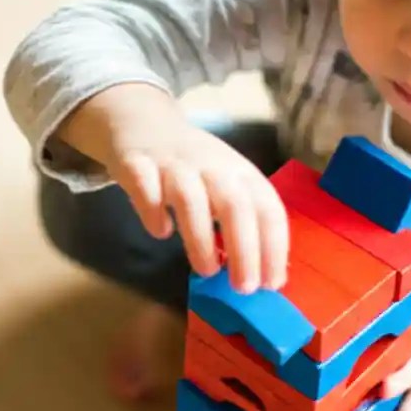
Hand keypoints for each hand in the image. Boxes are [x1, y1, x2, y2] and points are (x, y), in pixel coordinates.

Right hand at [56, 84, 288, 293]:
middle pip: (235, 205)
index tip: (272, 282)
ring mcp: (173, 165)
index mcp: (240, 172)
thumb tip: (260, 274)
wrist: (143, 123)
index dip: (273, 246)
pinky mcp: (137, 165)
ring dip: (201, 239)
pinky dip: (153, 212)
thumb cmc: (194, 168)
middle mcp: (212, 165)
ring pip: (191, 200)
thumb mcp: (225, 185)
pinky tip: (161, 232)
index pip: (267, 208)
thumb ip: (241, 223)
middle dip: (244, 249)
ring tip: (206, 271)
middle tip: (244, 287)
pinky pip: (146, 189)